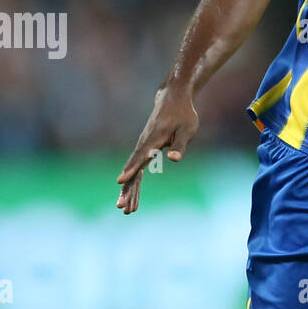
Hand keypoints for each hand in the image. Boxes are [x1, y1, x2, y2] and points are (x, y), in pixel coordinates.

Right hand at [116, 86, 199, 213]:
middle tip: (121, 206)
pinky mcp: (145, 150)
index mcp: (153, 139)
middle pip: (133, 169)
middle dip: (127, 189)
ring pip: (133, 171)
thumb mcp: (187, 129)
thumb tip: (175, 159)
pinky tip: (132, 198)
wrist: (173, 99)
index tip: (120, 181)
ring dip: (129, 190)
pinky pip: (137, 169)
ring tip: (126, 209)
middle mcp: (143, 143)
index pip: (140, 157)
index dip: (131, 169)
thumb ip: (180, 145)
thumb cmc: (183, 115)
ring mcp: (142, 147)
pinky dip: (134, 183)